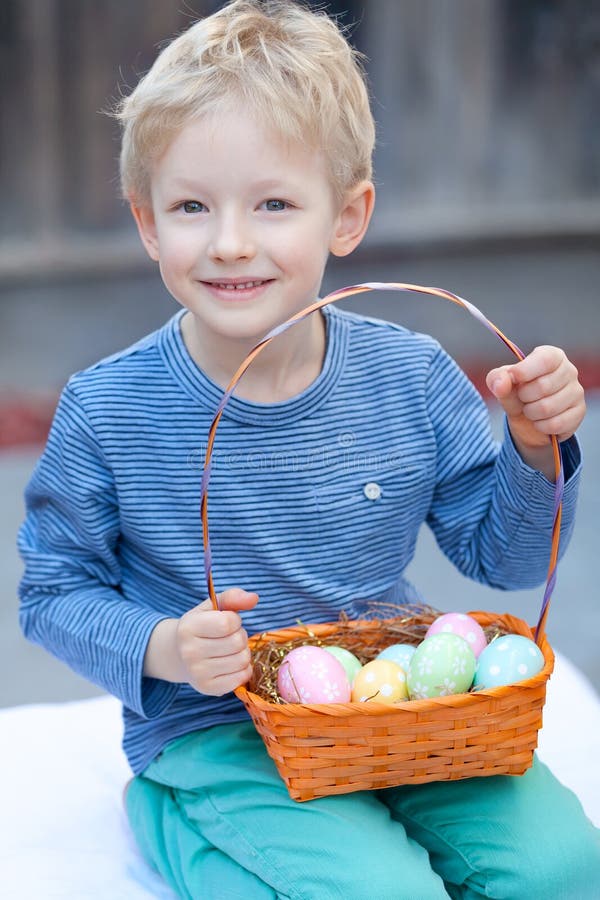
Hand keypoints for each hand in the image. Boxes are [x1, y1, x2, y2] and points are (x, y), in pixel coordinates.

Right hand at [176, 588, 258, 694]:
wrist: (179, 655)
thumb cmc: (201, 626)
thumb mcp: (212, 607)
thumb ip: (233, 597)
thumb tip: (254, 598)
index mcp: (188, 628)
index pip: (227, 623)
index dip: (234, 620)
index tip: (226, 622)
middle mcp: (189, 652)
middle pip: (237, 642)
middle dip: (240, 636)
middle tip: (229, 637)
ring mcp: (197, 673)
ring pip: (242, 660)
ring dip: (243, 652)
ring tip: (229, 650)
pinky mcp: (208, 688)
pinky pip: (242, 677)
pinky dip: (243, 669)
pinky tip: (231, 664)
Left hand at [486, 346, 584, 476]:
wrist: (529, 421)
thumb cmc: (517, 395)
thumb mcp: (503, 386)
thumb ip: (498, 380)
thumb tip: (502, 382)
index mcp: (552, 356)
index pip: (545, 359)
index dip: (525, 371)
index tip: (513, 377)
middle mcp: (569, 370)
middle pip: (543, 386)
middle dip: (524, 397)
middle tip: (522, 398)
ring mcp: (577, 392)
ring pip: (548, 407)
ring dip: (530, 413)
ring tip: (530, 410)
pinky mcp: (579, 412)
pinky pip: (556, 424)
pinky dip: (540, 426)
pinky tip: (539, 421)